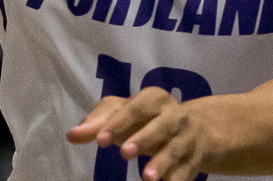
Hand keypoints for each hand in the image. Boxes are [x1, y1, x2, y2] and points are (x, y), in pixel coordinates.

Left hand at [67, 88, 215, 180]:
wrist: (201, 129)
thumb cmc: (149, 120)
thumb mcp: (125, 116)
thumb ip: (98, 123)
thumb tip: (72, 135)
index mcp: (155, 100)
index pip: (137, 107)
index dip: (119, 122)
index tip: (100, 140)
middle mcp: (175, 116)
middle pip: (162, 124)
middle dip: (144, 137)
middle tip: (125, 153)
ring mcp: (188, 138)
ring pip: (176, 149)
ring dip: (163, 163)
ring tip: (147, 178)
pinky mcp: (196, 160)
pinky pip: (188, 171)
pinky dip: (179, 180)